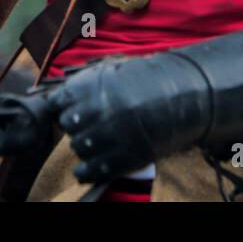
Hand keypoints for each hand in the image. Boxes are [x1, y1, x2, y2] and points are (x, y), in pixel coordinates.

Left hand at [45, 52, 209, 182]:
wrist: (184, 94)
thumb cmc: (148, 78)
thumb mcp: (113, 69)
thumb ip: (85, 83)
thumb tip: (61, 97)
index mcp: (93, 85)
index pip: (58, 101)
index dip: (62, 106)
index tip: (69, 108)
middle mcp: (99, 109)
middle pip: (68, 125)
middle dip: (75, 126)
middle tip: (87, 125)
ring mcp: (112, 134)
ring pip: (80, 147)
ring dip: (83, 147)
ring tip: (94, 143)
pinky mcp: (126, 156)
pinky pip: (95, 169)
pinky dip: (86, 172)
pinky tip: (84, 171)